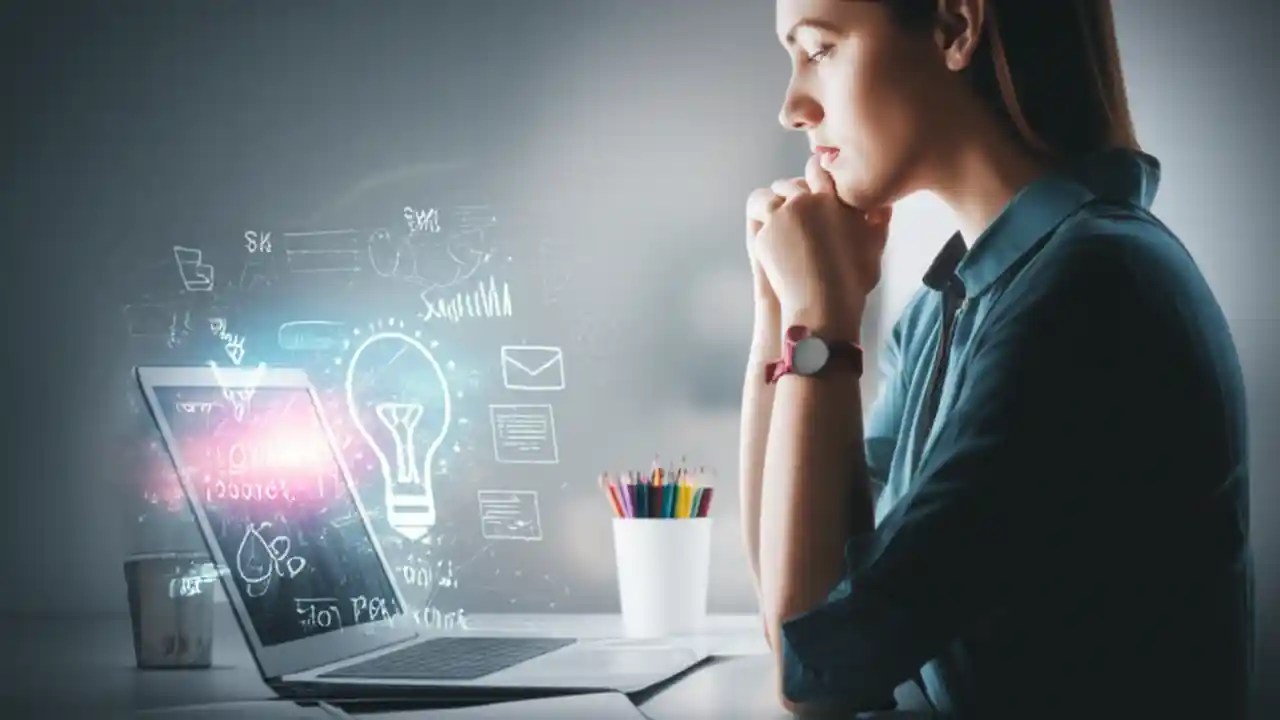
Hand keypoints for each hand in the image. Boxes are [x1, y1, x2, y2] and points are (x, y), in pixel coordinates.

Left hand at [750, 153, 891, 338]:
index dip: (812, 173)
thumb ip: (879, 223)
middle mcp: (808, 201)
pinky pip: (756, 217)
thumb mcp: (874, 249)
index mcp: (836, 200)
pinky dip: (757, 223)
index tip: (810, 183)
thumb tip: (885, 205)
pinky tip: (763, 235)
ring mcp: (784, 214)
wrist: (824, 303)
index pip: (818, 168)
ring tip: (768, 218)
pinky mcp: (766, 231)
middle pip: (788, 184)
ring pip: (766, 196)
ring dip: (766, 205)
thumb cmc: (853, 282)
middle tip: (787, 210)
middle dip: (786, 195)